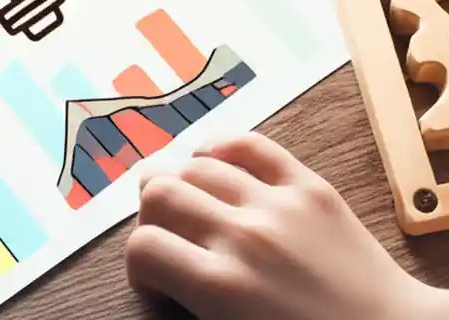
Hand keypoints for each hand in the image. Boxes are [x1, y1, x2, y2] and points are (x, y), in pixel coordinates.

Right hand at [125, 133, 430, 319]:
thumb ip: (196, 303)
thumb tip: (165, 278)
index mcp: (221, 288)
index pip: (143, 248)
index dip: (138, 265)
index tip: (156, 279)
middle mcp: (243, 236)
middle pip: (160, 192)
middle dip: (150, 214)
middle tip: (165, 234)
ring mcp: (277, 204)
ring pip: (196, 164)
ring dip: (179, 180)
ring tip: (186, 200)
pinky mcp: (309, 186)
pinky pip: (249, 145)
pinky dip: (220, 147)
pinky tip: (212, 163)